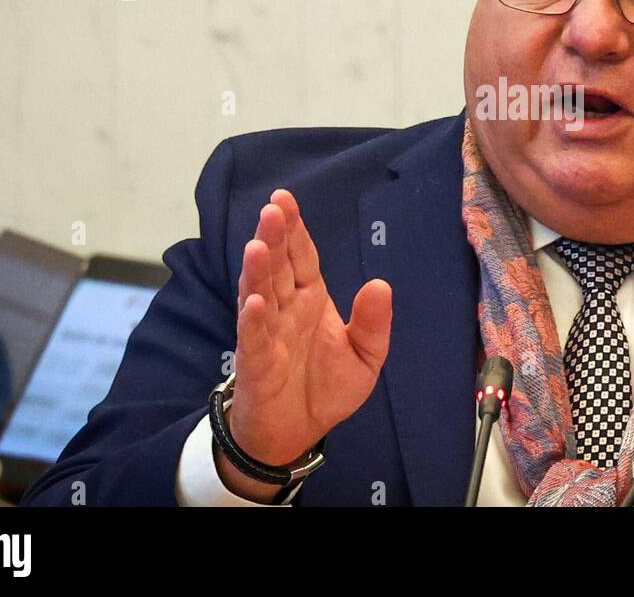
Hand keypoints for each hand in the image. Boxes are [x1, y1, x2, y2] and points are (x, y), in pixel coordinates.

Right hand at [219, 188, 391, 498]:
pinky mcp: (256, 364)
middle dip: (274, 237)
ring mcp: (267, 333)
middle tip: (272, 208)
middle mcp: (285, 309)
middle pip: (277, 266)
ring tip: (257, 246)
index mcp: (310, 299)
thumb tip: (380, 283)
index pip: (302, 257)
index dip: (295, 229)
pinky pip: (254, 339)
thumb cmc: (326, 388)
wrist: (298, 433)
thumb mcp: (365, 356)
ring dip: (257, 271)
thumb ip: (373, 322)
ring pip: (259, 294)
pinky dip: (253, 320)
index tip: (284, 199)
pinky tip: (254, 301)